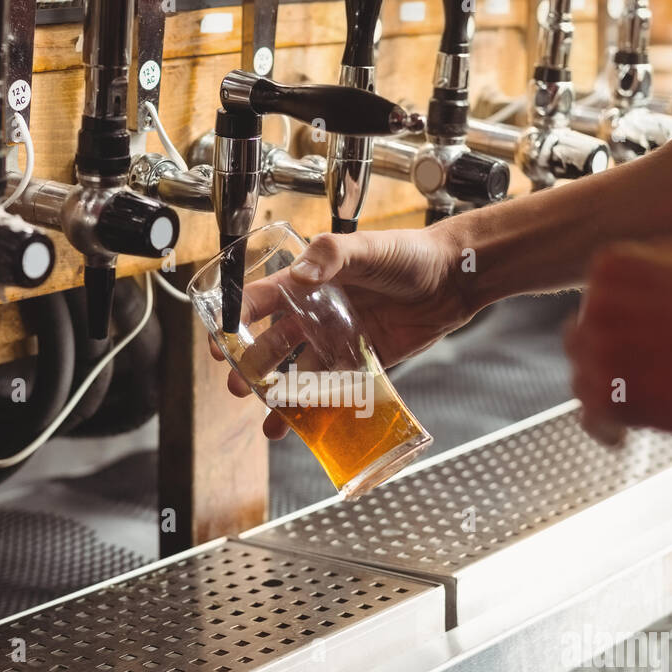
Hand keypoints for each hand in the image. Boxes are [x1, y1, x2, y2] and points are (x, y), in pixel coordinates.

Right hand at [214, 226, 469, 438]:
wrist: (454, 277)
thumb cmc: (410, 254)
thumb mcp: (366, 247)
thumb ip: (332, 255)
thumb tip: (299, 272)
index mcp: (312, 280)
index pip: (263, 301)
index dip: (235, 321)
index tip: (218, 343)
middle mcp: (321, 312)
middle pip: (275, 343)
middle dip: (253, 367)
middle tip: (236, 388)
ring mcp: (341, 338)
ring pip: (302, 372)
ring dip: (283, 396)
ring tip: (269, 420)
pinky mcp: (366, 361)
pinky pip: (337, 387)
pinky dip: (322, 407)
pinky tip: (308, 425)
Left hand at [564, 240, 671, 442]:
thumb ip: (664, 259)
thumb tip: (646, 274)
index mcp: (610, 266)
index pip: (596, 300)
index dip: (620, 321)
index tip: (648, 337)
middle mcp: (593, 307)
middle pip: (581, 339)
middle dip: (609, 355)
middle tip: (646, 371)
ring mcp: (598, 354)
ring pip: (583, 380)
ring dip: (609, 392)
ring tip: (645, 399)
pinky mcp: (610, 400)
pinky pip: (590, 419)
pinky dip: (607, 429)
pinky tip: (626, 434)